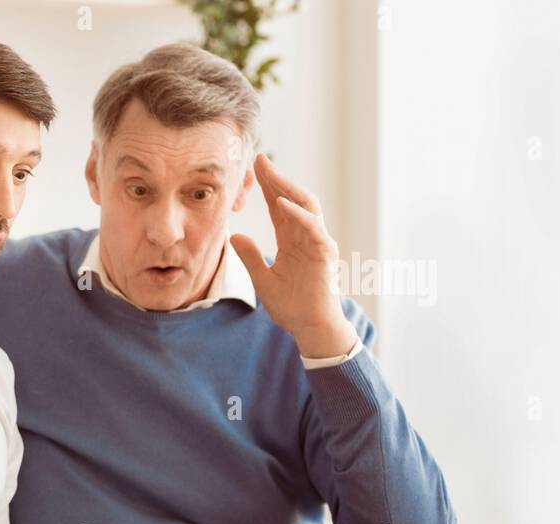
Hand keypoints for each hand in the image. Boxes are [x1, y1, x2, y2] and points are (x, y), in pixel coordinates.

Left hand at [230, 153, 357, 358]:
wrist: (310, 327)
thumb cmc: (291, 306)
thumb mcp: (262, 279)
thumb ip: (250, 257)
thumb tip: (234, 236)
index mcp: (292, 240)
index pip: (279, 207)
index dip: (268, 188)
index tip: (252, 170)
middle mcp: (306, 236)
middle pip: (292, 199)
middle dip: (276, 179)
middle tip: (259, 160)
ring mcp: (318, 242)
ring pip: (306, 205)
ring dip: (287, 188)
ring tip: (269, 173)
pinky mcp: (324, 252)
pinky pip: (312, 226)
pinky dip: (297, 213)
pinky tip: (281, 203)